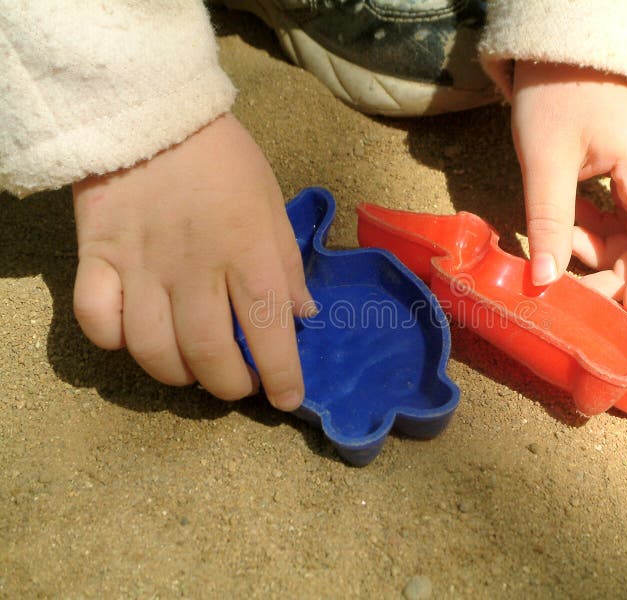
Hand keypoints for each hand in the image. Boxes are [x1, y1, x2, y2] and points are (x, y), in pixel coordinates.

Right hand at [72, 113, 312, 407]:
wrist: (153, 113)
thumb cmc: (225, 161)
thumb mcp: (272, 206)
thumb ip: (286, 265)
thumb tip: (303, 317)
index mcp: (247, 252)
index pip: (269, 330)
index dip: (281, 375)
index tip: (287, 400)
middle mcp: (195, 268)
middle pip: (208, 353)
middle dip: (229, 385)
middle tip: (238, 384)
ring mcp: (141, 265)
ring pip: (153, 349)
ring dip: (177, 374)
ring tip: (192, 370)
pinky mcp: (96, 257)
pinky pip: (97, 319)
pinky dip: (115, 342)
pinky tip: (134, 339)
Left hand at [511, 62, 626, 314]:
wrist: (563, 55)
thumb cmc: (554, 96)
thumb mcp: (544, 162)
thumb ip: (547, 223)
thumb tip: (542, 281)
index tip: (622, 314)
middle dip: (615, 274)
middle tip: (568, 291)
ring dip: (600, 252)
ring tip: (557, 240)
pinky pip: (626, 220)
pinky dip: (597, 233)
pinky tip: (567, 228)